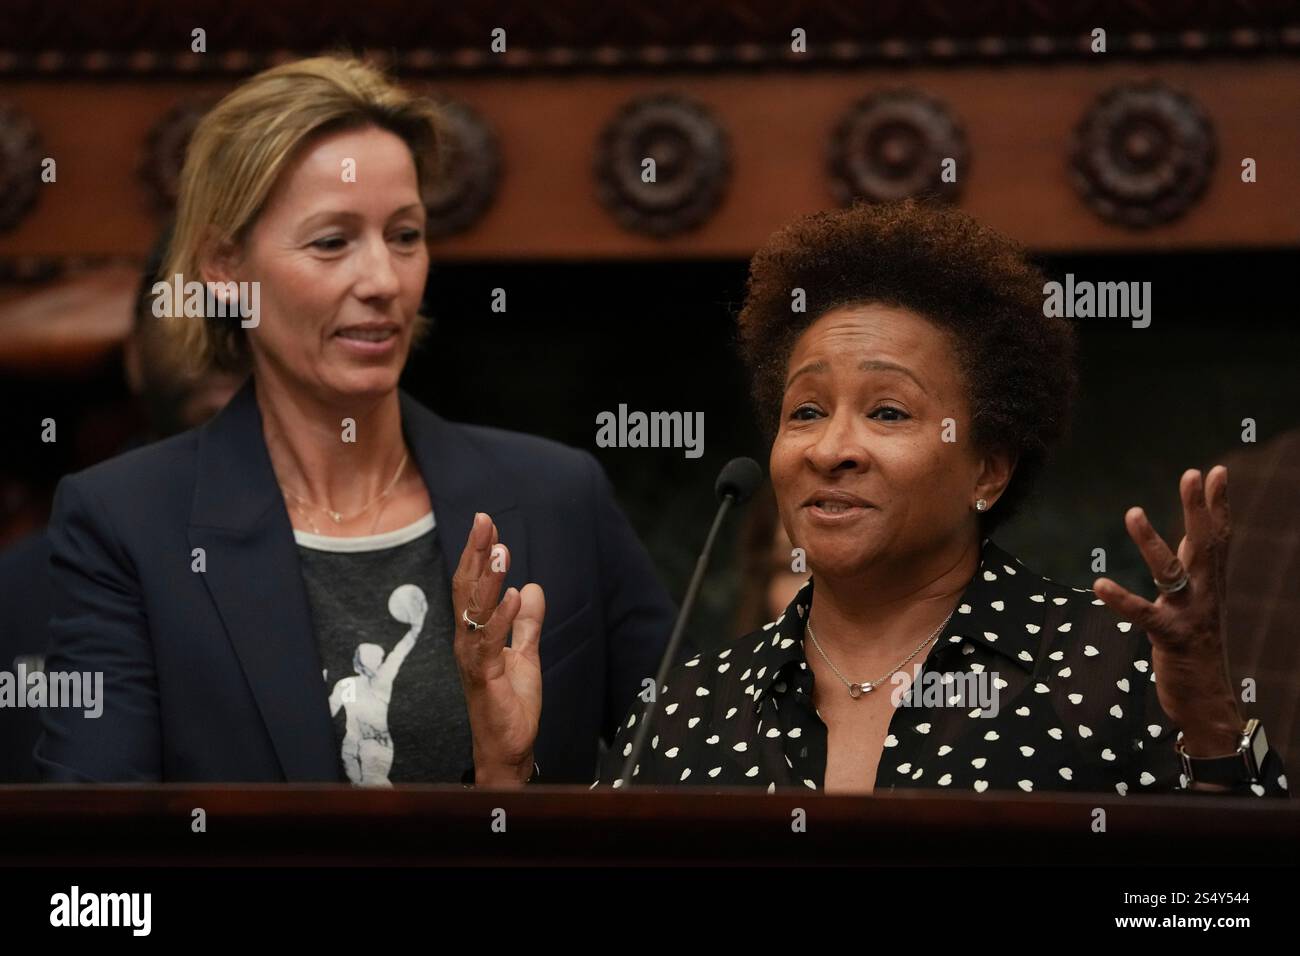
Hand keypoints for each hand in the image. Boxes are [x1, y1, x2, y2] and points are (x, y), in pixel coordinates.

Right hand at [451, 512, 544, 786]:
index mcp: (475, 633)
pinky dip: (502, 618)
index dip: (477, 554)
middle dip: (475, 554)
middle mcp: (467, 641)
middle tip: (484, 521)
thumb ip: (526, 623)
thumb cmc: (510, 704)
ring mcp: (472, 659)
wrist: (509, 747)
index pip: (472, 586)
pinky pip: (490, 643)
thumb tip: (531, 588)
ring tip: (501, 551)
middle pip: (467, 590)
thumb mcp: (525, 654)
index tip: (485, 523)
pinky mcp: (484, 678)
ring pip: (475, 612)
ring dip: (488, 580)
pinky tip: (513, 596)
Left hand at [1093, 466, 1243, 757]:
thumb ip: (1192, 572)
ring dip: (1151, 542)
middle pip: (1205, 543)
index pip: (1216, 537)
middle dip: (1198, 507)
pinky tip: (1100, 584)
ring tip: (1133, 512)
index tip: (1216, 471)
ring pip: (1171, 571)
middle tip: (1194, 472)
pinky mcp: (1170, 638)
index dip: (1217, 504)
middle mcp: (1204, 594)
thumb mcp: (1196, 605)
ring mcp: (1189, 615)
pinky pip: (1144, 615)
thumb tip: (1193, 541)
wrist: (1208, 702)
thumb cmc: (1196, 650)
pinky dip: (1122, 599)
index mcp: (1208, 584)